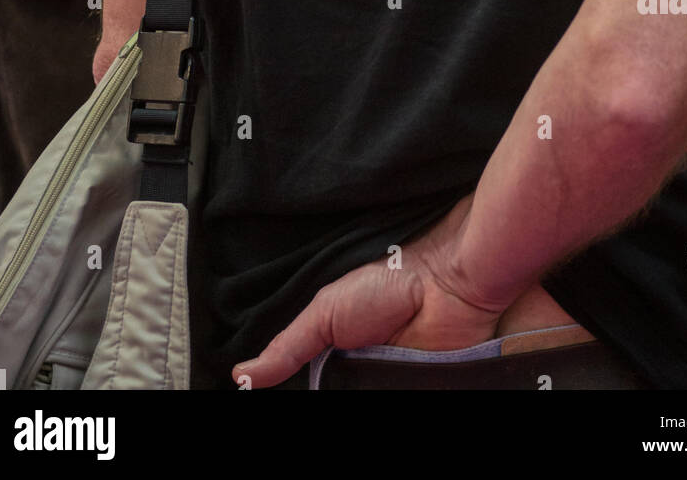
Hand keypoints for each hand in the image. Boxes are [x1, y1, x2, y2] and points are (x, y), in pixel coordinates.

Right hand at [231, 193, 510, 388]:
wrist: (447, 283)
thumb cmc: (387, 281)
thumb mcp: (325, 313)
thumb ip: (286, 348)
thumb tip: (239, 376)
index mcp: (341, 351)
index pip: (315, 386)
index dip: (295, 393)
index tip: (273, 401)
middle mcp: (366, 371)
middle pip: (341, 394)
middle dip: (326, 396)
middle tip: (319, 395)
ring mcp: (394, 383)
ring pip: (367, 403)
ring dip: (360, 400)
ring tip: (352, 393)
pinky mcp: (423, 391)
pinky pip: (400, 404)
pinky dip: (386, 402)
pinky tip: (377, 398)